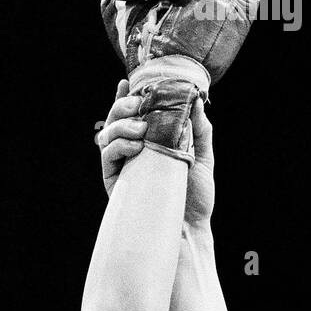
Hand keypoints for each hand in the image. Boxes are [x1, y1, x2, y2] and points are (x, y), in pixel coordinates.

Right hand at [96, 80, 214, 226]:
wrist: (188, 227)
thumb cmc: (196, 195)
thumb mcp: (202, 156)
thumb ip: (199, 128)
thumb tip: (196, 98)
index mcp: (151, 141)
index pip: (135, 113)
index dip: (128, 96)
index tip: (129, 82)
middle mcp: (133, 150)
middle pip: (116, 118)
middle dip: (123, 106)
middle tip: (139, 104)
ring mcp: (122, 165)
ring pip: (108, 133)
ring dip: (121, 124)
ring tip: (141, 128)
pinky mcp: (115, 182)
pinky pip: (107, 156)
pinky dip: (118, 145)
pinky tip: (135, 145)